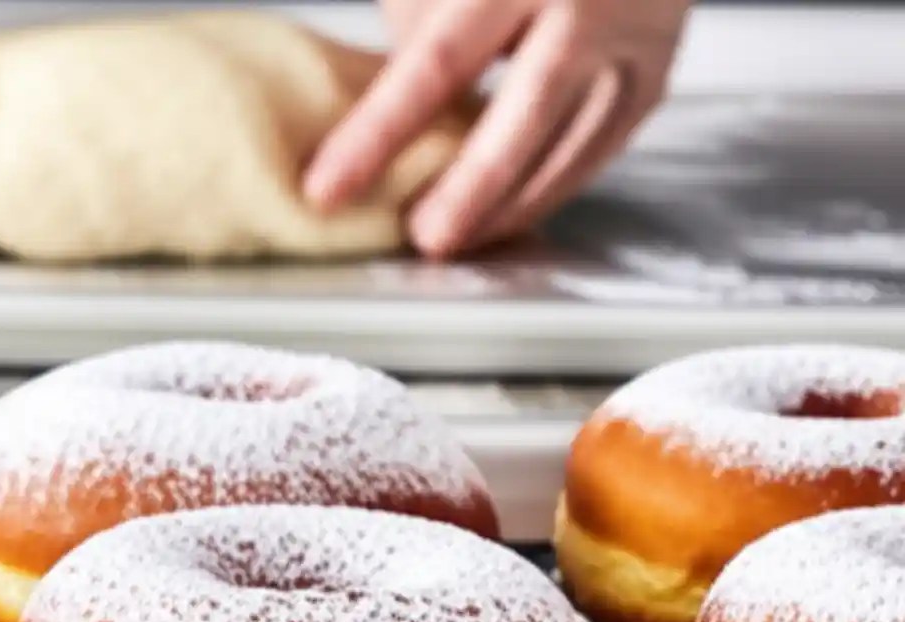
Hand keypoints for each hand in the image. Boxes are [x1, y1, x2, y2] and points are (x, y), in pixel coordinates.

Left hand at [305, 0, 690, 257]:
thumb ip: (417, 20)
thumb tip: (380, 115)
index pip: (436, 64)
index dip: (377, 133)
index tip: (328, 187)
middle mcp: (586, 7)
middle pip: (520, 121)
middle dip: (465, 192)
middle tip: (419, 238)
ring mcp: (633, 46)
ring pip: (569, 149)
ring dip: (506, 207)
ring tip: (451, 238)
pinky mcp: (654, 80)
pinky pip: (598, 152)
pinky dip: (547, 189)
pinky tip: (506, 214)